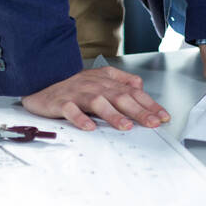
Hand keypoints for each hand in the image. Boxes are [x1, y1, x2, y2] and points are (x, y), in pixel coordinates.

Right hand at [21, 66, 169, 131]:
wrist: (42, 83)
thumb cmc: (75, 85)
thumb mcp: (102, 78)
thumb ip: (122, 81)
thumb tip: (140, 86)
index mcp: (107, 80)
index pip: (134, 92)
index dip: (150, 104)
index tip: (163, 116)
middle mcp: (95, 85)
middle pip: (120, 97)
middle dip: (139, 111)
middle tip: (152, 123)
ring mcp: (78, 93)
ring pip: (98, 102)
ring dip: (113, 115)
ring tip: (126, 126)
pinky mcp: (61, 102)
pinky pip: (71, 110)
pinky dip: (80, 118)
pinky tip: (90, 127)